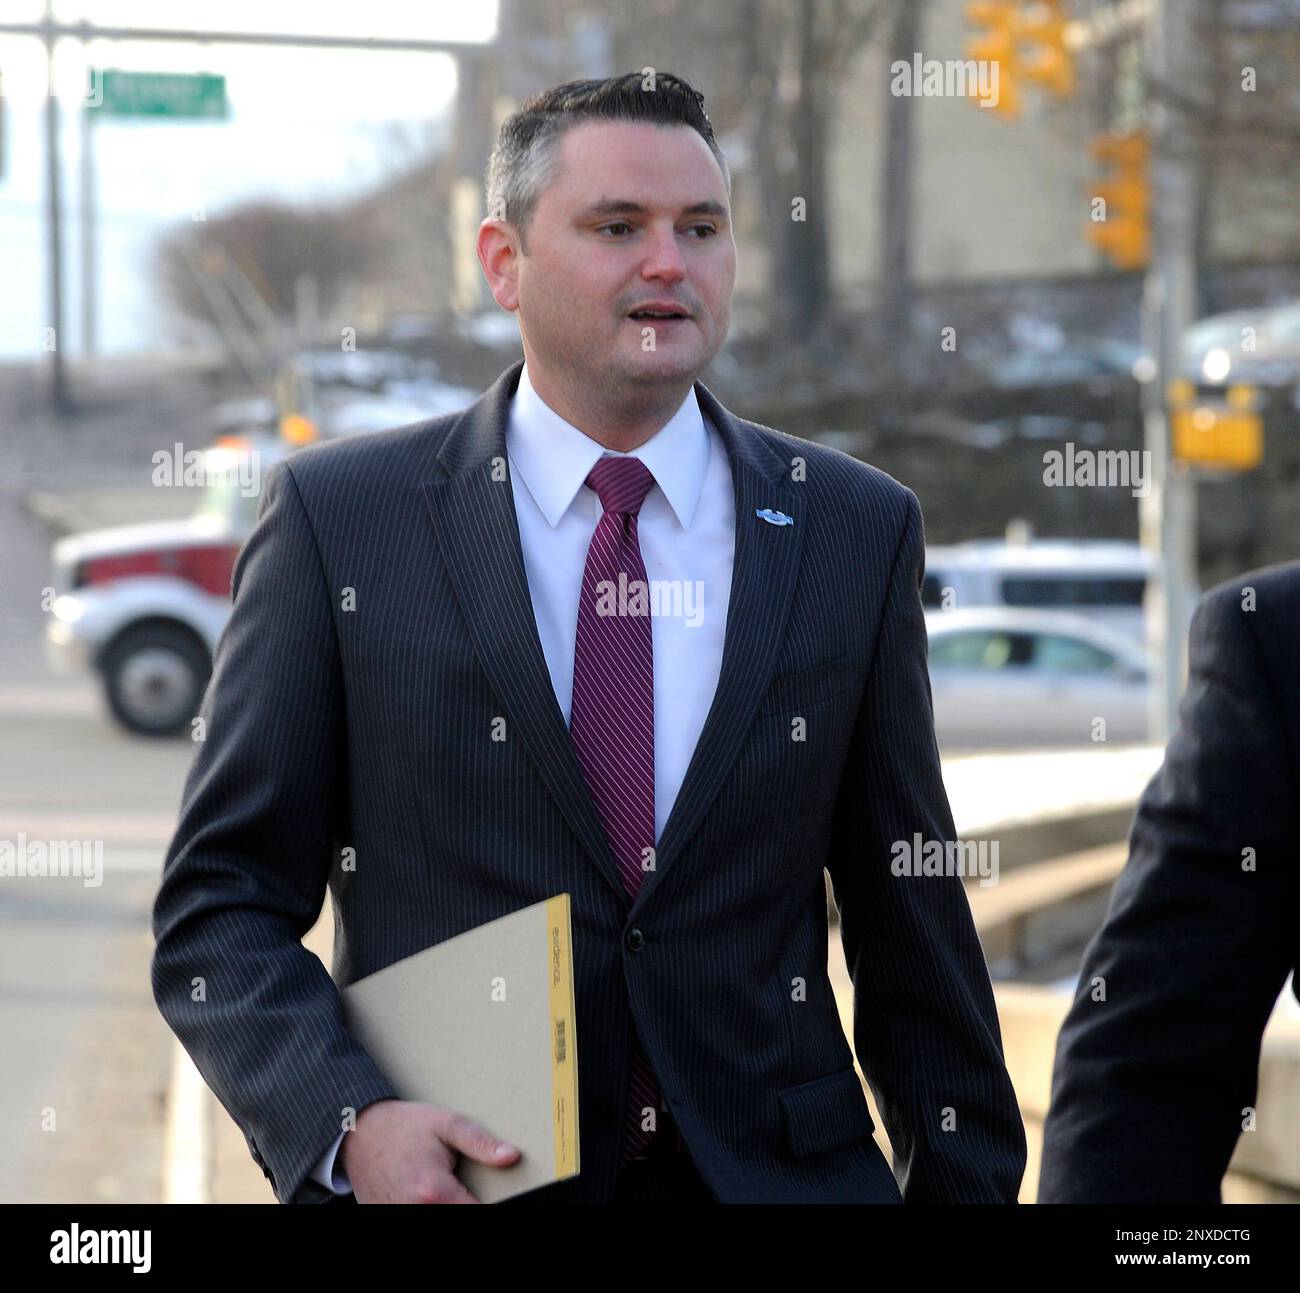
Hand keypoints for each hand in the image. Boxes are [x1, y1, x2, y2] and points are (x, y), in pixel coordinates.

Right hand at [339, 1099, 520, 1202]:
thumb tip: (511, 1156)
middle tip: (461, 1183)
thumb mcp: (447, 1124)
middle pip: (455, 1217)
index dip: (487, 1203)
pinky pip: (413, 1217)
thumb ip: (481, 1143)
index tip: (491, 1193)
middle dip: (464, 1203)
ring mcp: (396, 1216)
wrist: (360, 1130)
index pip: (475, 1212)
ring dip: (445, 1205)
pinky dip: (423, 1206)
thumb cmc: (405, 1125)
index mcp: (434, 1191)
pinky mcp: (385, 1216)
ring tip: (442, 1185)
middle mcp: (413, 1211)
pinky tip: (424, 1193)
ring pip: (434, 1219)